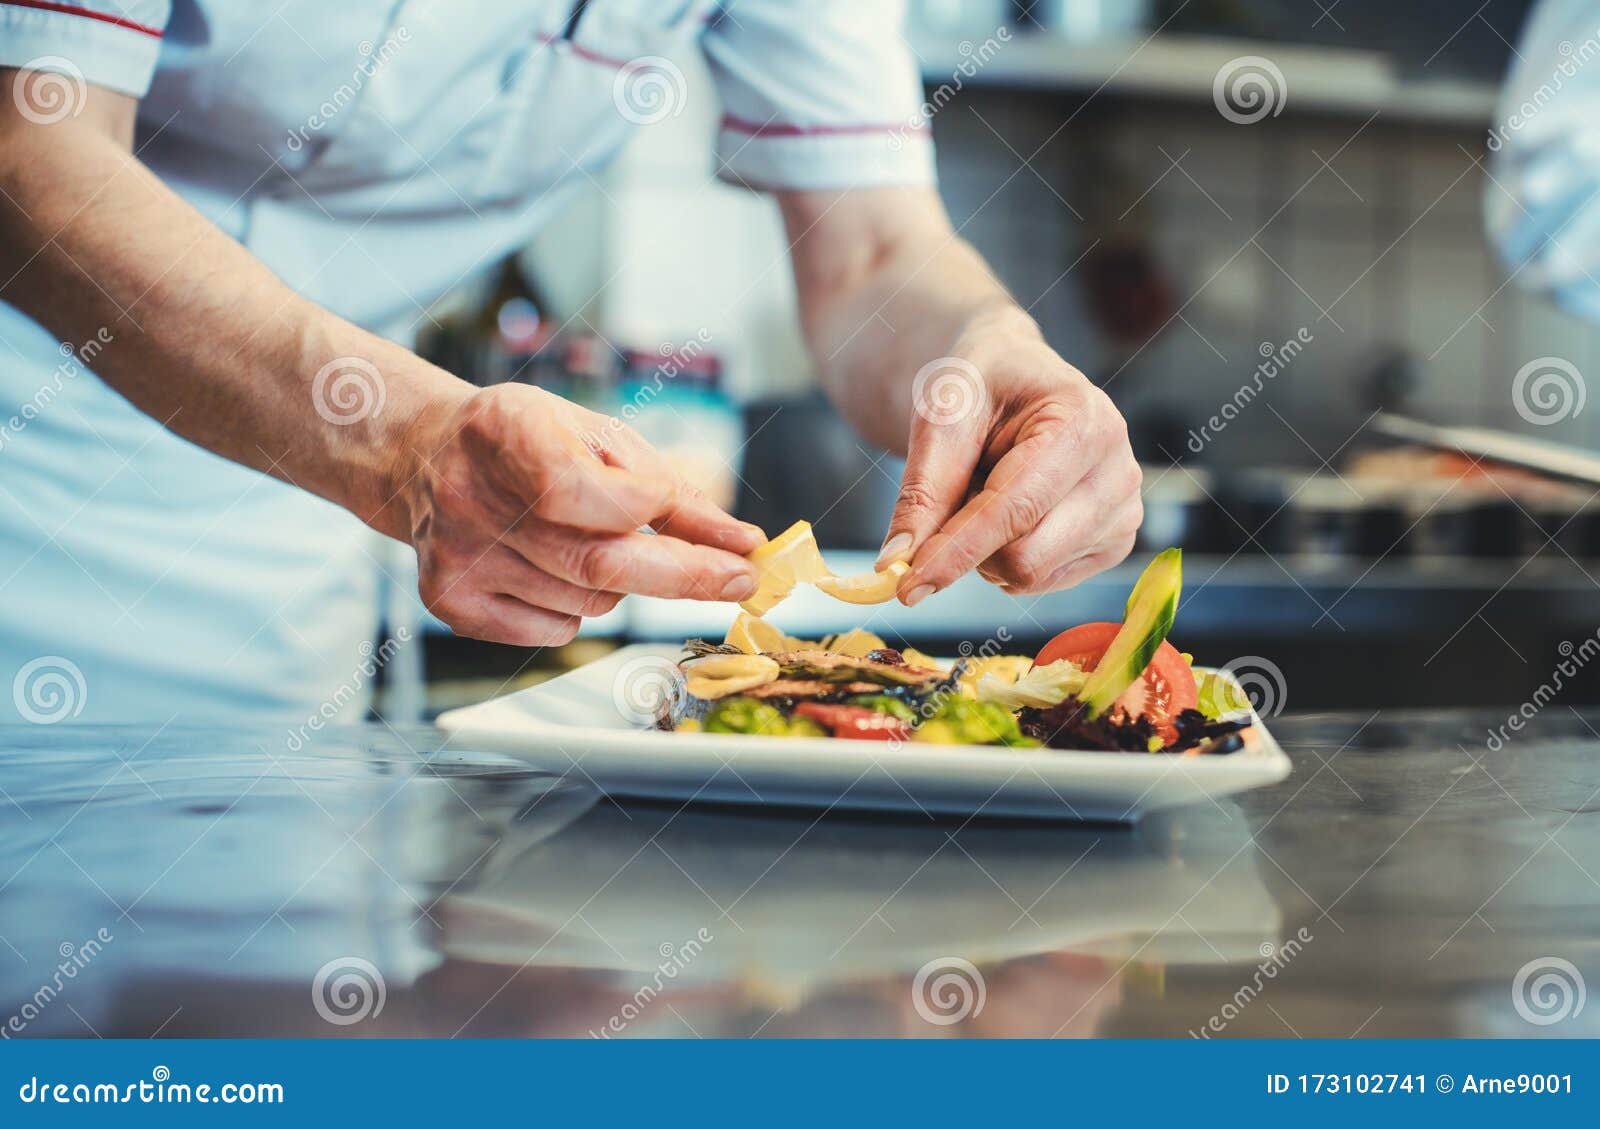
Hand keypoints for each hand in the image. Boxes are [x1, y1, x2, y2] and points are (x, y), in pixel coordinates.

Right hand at [394, 384, 762, 644]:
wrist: (425, 458)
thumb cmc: (527, 441)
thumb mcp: (599, 438)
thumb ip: (672, 490)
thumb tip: (739, 541)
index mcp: (505, 431)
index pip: (577, 488)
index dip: (646, 508)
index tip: (709, 525)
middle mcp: (471, 497)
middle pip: (596, 563)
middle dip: (685, 576)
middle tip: (740, 578)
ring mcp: (458, 557)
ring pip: (588, 601)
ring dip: (621, 582)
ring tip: (592, 540)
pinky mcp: (451, 603)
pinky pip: (556, 630)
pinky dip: (580, 607)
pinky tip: (553, 568)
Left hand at [880, 311, 1141, 601]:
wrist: (1011, 377)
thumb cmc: (979, 386)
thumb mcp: (940, 419)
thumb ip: (922, 491)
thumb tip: (897, 563)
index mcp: (1084, 420)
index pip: (1014, 509)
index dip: (956, 551)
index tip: (906, 585)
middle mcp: (1119, 469)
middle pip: (1025, 557)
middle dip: (970, 544)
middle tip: (959, 494)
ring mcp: (1124, 510)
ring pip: (1031, 575)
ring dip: (988, 550)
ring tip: (990, 493)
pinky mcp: (1115, 542)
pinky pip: (1043, 582)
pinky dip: (1009, 559)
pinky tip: (1014, 514)